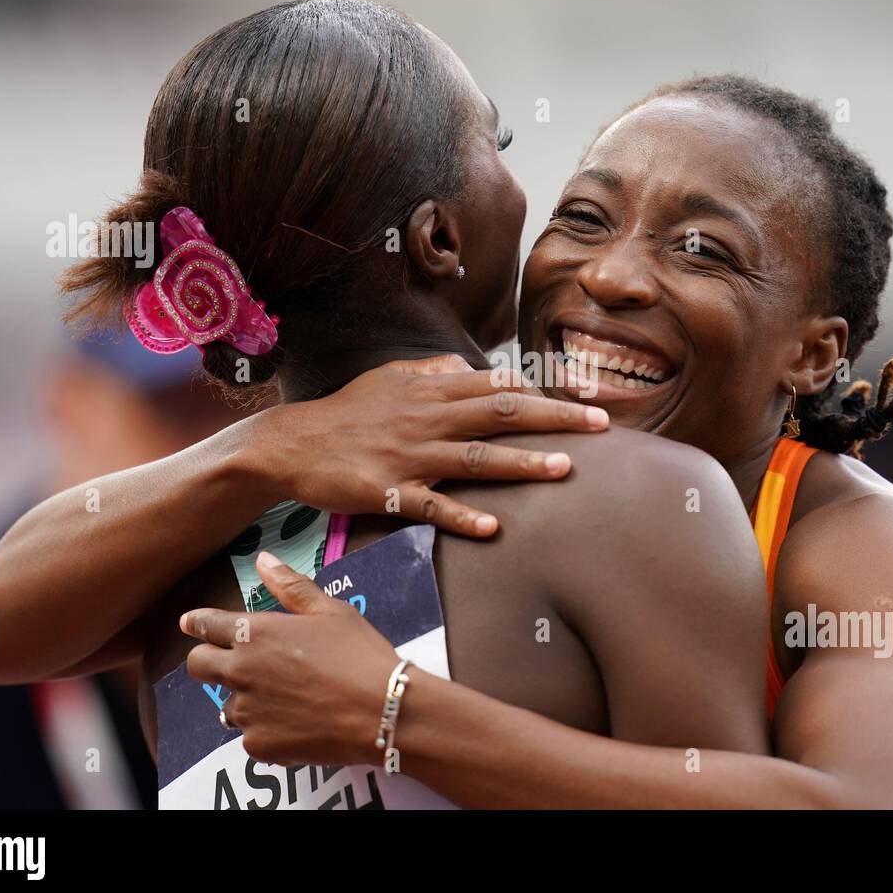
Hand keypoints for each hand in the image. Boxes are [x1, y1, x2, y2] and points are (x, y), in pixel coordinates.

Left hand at [181, 552, 397, 767]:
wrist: (381, 711)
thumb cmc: (359, 654)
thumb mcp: (330, 611)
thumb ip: (291, 586)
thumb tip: (263, 560)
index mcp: (255, 634)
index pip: (206, 625)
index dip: (198, 623)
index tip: (191, 623)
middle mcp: (240, 672)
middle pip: (198, 666)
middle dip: (209, 661)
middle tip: (236, 662)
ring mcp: (247, 712)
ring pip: (226, 705)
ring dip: (245, 698)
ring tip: (284, 697)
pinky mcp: (258, 746)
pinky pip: (250, 735)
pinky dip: (267, 729)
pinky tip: (298, 722)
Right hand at [261, 355, 607, 536]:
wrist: (291, 445)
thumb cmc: (347, 412)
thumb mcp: (390, 378)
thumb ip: (435, 370)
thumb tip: (473, 366)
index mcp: (430, 390)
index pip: (498, 384)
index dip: (545, 388)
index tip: (587, 394)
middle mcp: (426, 418)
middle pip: (499, 413)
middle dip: (554, 418)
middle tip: (601, 425)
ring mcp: (408, 455)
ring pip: (474, 457)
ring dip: (521, 463)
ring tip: (564, 468)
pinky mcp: (387, 490)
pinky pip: (430, 505)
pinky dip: (462, 515)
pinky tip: (493, 526)